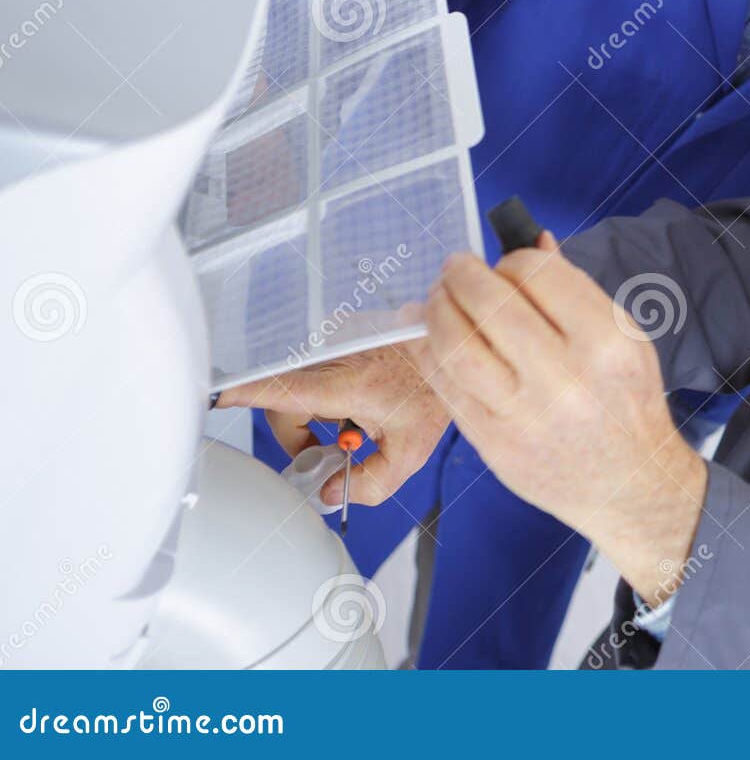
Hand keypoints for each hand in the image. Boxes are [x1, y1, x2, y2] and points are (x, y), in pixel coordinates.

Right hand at [215, 332, 447, 507]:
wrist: (454, 348)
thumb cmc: (433, 391)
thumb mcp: (410, 452)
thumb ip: (369, 484)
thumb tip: (328, 493)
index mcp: (347, 384)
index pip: (281, 389)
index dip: (243, 392)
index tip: (214, 394)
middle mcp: (335, 358)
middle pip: (283, 402)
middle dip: (296, 436)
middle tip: (326, 454)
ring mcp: (336, 344)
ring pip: (297, 388)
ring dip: (315, 415)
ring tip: (354, 425)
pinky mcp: (339, 336)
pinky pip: (314, 372)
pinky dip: (327, 395)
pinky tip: (360, 402)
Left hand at [423, 238, 706, 606]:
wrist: (628, 483)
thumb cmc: (625, 402)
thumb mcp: (622, 337)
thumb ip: (574, 289)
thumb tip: (531, 240)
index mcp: (604, 342)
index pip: (535, 273)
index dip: (510, 260)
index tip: (505, 266)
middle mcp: (564, 378)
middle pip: (488, 302)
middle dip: (461, 274)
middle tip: (455, 269)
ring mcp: (523, 415)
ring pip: (455, 344)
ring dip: (436, 309)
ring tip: (438, 299)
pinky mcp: (493, 443)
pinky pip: (444, 385)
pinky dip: (431, 352)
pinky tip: (435, 339)